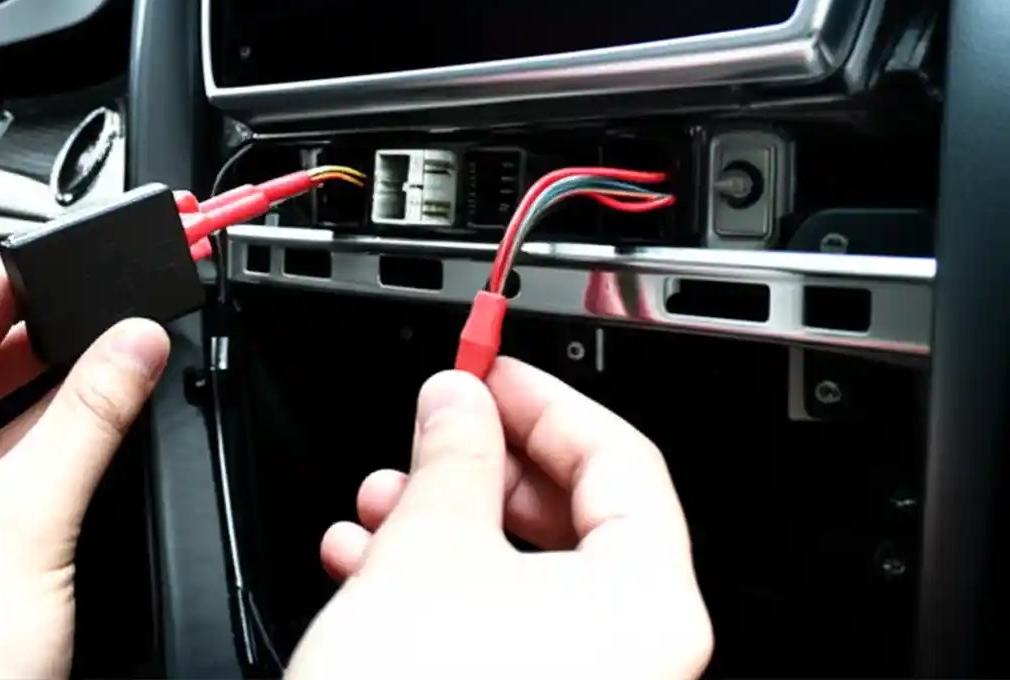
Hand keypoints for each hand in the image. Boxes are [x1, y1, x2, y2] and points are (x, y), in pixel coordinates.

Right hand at [288, 358, 711, 678]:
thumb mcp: (428, 551)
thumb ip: (453, 456)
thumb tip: (459, 401)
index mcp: (646, 603)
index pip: (620, 458)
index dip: (546, 399)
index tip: (489, 368)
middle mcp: (634, 653)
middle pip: (576, 518)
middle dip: (487, 466)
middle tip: (433, 432)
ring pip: (526, 574)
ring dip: (448, 524)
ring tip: (380, 505)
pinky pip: (502, 626)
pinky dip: (443, 587)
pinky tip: (373, 568)